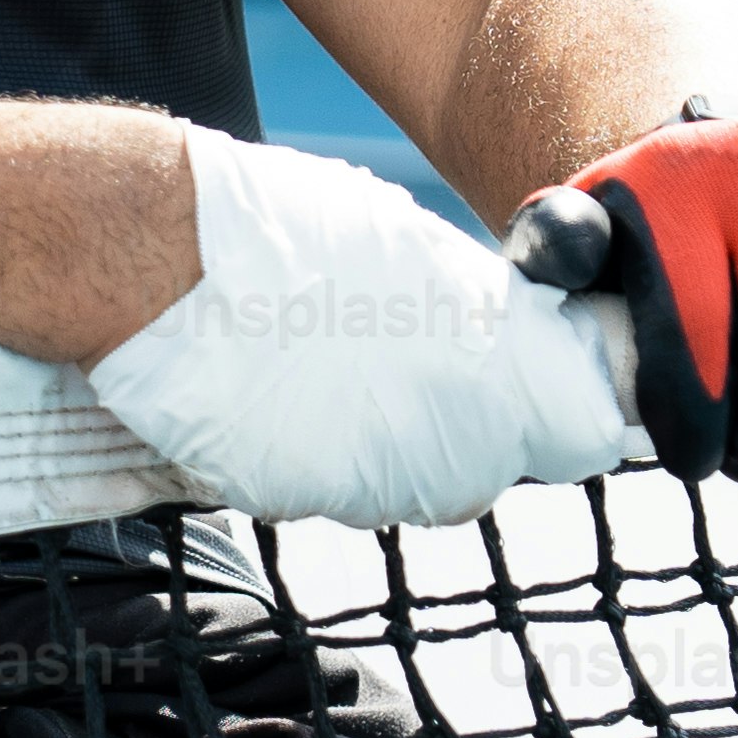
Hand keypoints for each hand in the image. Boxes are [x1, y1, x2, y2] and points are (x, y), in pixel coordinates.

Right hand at [83, 134, 635, 528]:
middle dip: (472, 432)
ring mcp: (377, 482)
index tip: (543, 388)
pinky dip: (324, 460)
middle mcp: (453, 433)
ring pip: (417, 490)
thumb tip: (502, 331)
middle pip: (497, 469)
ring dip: (394, 449)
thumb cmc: (275, 230)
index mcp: (495, 353)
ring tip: (329, 373)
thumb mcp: (402, 241)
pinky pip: (340, 495)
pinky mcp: (306, 507)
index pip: (584, 430)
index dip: (564, 407)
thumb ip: (471, 308)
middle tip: (411, 368)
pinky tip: (284, 399)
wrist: (154, 268)